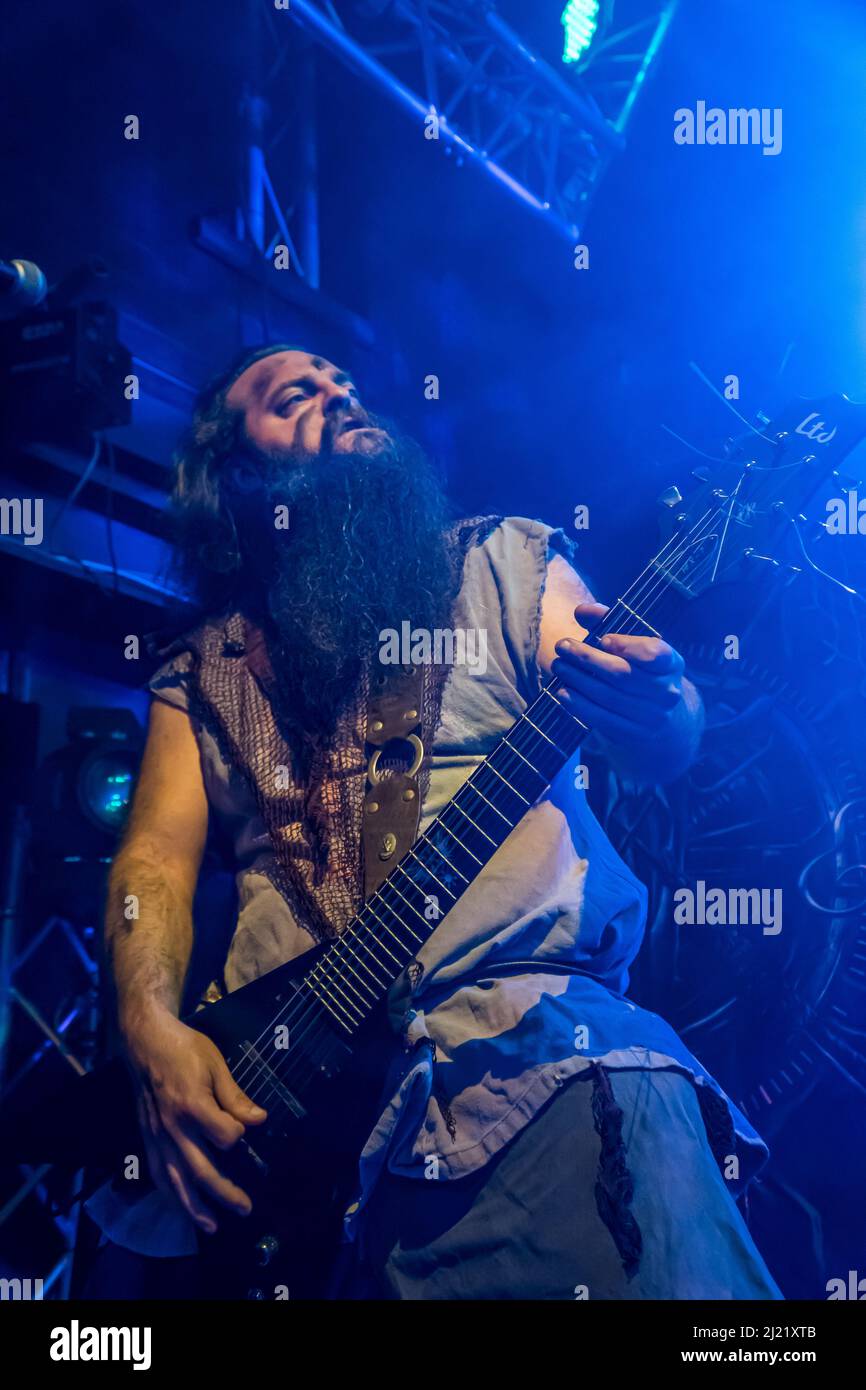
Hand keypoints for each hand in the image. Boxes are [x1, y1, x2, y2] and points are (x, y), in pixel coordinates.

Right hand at [121, 1007, 267, 1233]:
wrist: (144, 1041)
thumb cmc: (183, 1048)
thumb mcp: (216, 1063)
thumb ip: (235, 1096)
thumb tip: (259, 1120)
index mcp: (193, 1104)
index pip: (225, 1136)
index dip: (238, 1135)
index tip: (246, 1126)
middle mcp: (173, 1127)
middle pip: (200, 1170)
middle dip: (223, 1193)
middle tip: (244, 1209)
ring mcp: (157, 1135)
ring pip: (175, 1180)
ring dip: (193, 1207)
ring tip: (211, 1227)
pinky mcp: (147, 1138)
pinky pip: (157, 1173)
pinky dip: (170, 1194)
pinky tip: (181, 1205)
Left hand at [551, 601, 685, 745]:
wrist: (663, 718)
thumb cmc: (640, 671)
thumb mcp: (633, 646)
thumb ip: (608, 623)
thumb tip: (582, 610)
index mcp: (672, 663)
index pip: (654, 653)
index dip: (627, 645)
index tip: (602, 638)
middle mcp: (668, 691)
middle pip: (623, 674)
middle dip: (588, 658)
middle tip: (562, 646)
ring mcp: (654, 716)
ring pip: (609, 696)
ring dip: (578, 680)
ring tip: (558, 667)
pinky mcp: (637, 734)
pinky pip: (603, 718)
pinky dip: (580, 705)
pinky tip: (562, 692)